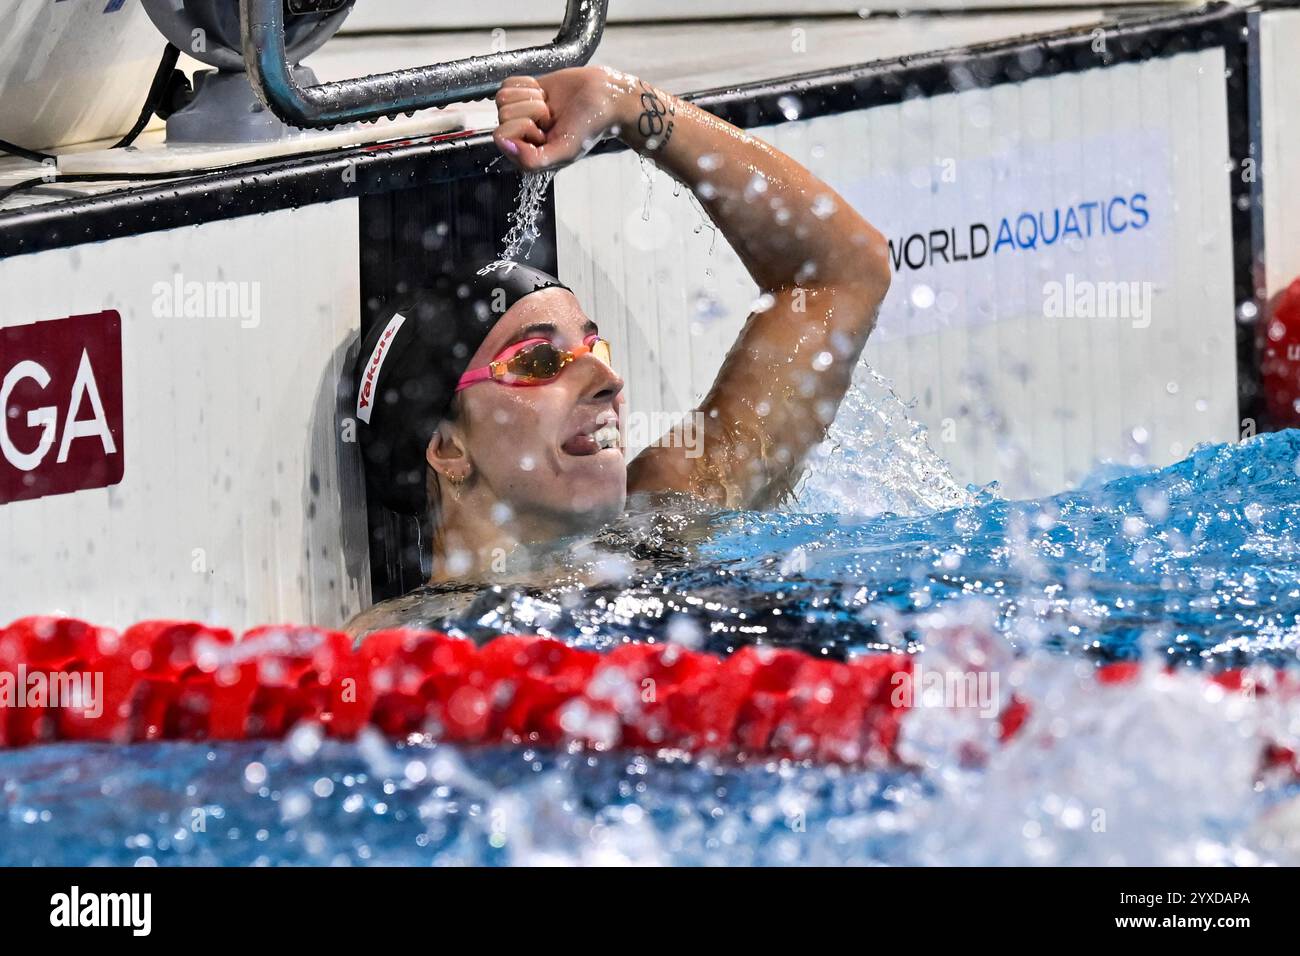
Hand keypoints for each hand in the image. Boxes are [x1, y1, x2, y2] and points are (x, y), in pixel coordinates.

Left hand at [492, 66, 636, 171]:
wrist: (603, 98)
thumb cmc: (589, 127)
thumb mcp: (565, 151)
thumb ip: (532, 159)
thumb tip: (504, 145)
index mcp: (526, 155)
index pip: (502, 136)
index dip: (525, 128)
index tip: (546, 129)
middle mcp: (519, 135)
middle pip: (502, 115)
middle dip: (532, 112)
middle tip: (552, 118)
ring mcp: (519, 112)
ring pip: (503, 98)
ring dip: (531, 98)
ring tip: (549, 107)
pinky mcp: (523, 93)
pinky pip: (508, 83)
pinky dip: (529, 85)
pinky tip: (545, 95)